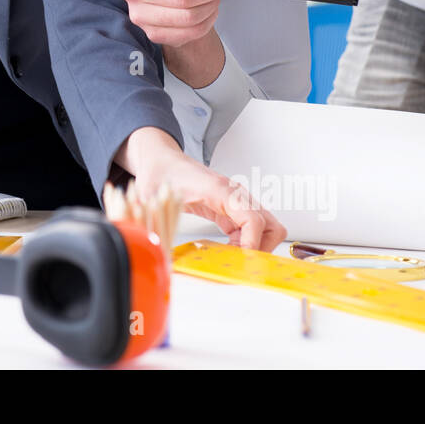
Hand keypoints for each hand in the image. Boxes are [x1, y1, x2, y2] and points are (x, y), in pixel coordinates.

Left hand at [117, 127, 285, 251]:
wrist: (162, 160)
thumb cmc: (161, 174)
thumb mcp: (152, 198)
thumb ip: (153, 221)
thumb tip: (154, 249)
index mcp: (220, 190)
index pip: (253, 220)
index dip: (252, 244)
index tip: (241, 260)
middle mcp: (235, 195)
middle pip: (271, 226)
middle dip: (261, 249)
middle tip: (240, 263)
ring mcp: (237, 202)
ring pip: (266, 229)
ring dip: (254, 247)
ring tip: (231, 257)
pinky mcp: (231, 210)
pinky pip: (251, 230)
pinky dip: (244, 244)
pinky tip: (226, 250)